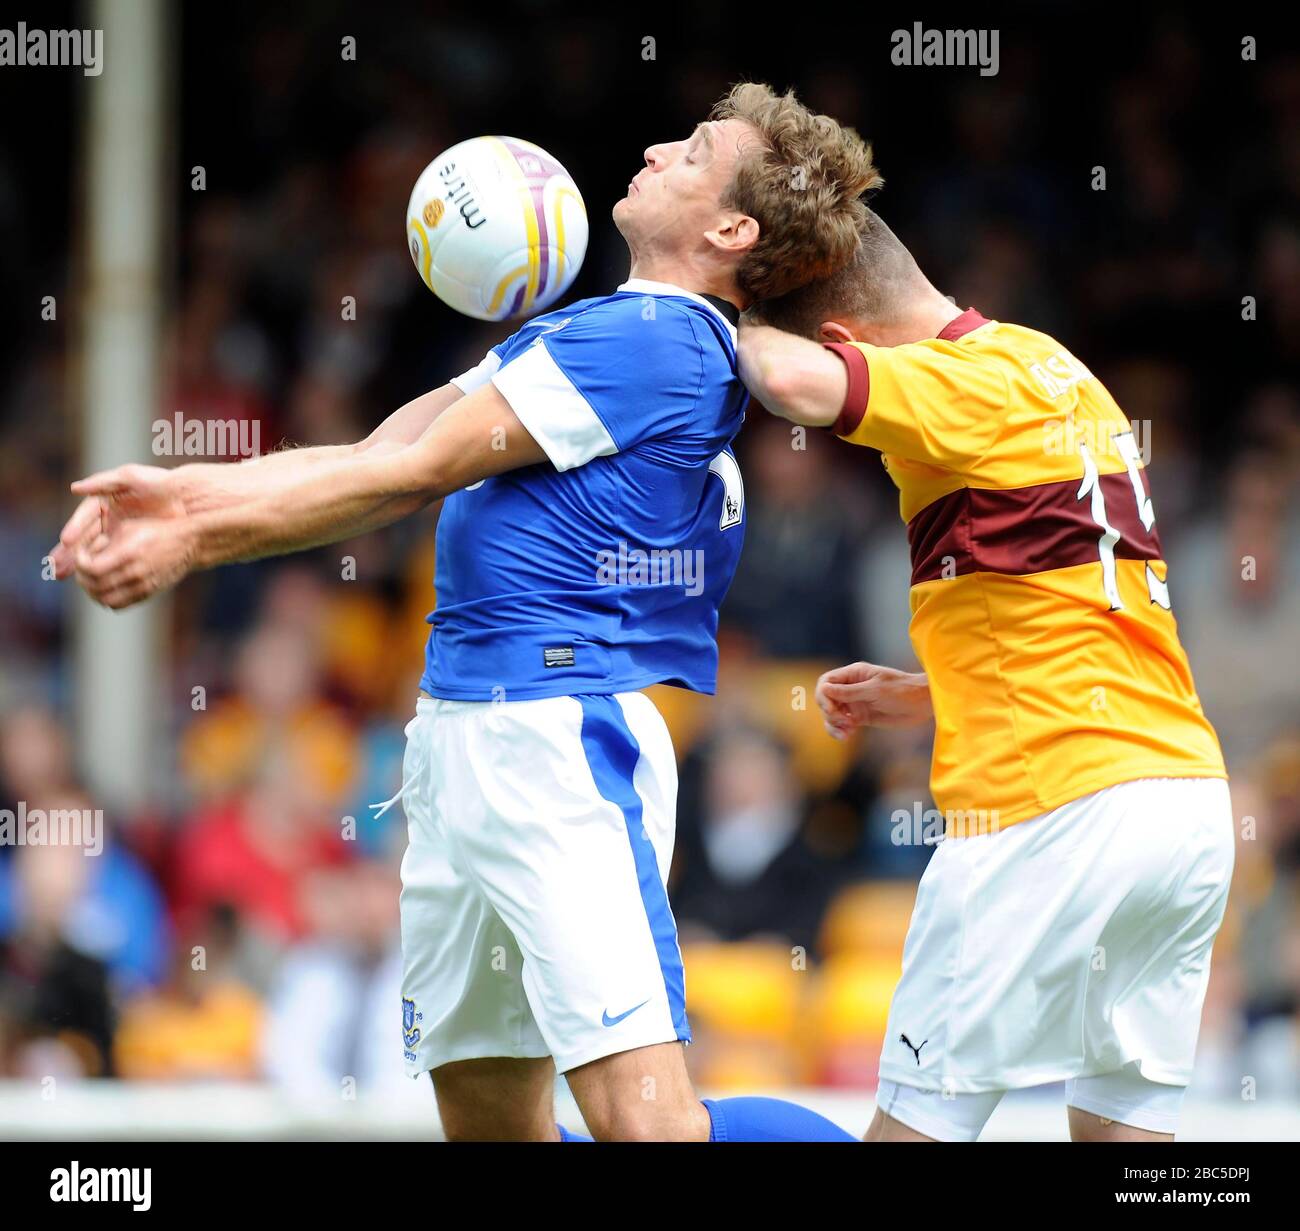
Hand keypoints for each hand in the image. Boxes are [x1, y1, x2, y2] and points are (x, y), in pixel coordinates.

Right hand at [49, 464, 185, 579]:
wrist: (188, 500)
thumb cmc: (160, 483)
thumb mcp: (132, 477)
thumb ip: (104, 481)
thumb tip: (74, 489)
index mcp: (104, 500)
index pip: (84, 515)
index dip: (75, 528)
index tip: (67, 540)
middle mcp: (107, 517)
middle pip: (84, 536)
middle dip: (69, 551)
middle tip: (55, 566)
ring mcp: (118, 532)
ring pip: (94, 550)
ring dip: (79, 562)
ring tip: (63, 575)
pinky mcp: (130, 545)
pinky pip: (112, 558)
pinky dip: (101, 568)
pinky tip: (92, 580)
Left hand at [73, 515, 197, 609]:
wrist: (188, 543)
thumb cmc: (155, 530)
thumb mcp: (128, 527)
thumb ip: (104, 543)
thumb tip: (82, 556)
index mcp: (129, 552)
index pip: (92, 569)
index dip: (80, 564)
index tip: (81, 555)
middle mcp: (136, 572)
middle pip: (95, 586)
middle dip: (82, 578)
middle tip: (82, 569)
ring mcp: (144, 586)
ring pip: (105, 600)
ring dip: (92, 592)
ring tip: (92, 580)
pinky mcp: (148, 593)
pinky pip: (119, 605)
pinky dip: (107, 599)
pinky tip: (107, 586)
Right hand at [814, 661, 931, 738]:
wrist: (923, 704)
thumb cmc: (902, 690)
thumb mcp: (875, 689)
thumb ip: (850, 691)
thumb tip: (824, 689)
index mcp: (854, 675)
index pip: (826, 682)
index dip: (823, 696)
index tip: (832, 709)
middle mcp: (852, 688)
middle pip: (826, 699)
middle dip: (829, 712)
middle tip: (843, 721)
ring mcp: (856, 703)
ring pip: (832, 714)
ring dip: (833, 724)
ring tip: (845, 733)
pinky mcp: (862, 718)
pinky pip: (843, 725)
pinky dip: (840, 731)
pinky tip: (847, 736)